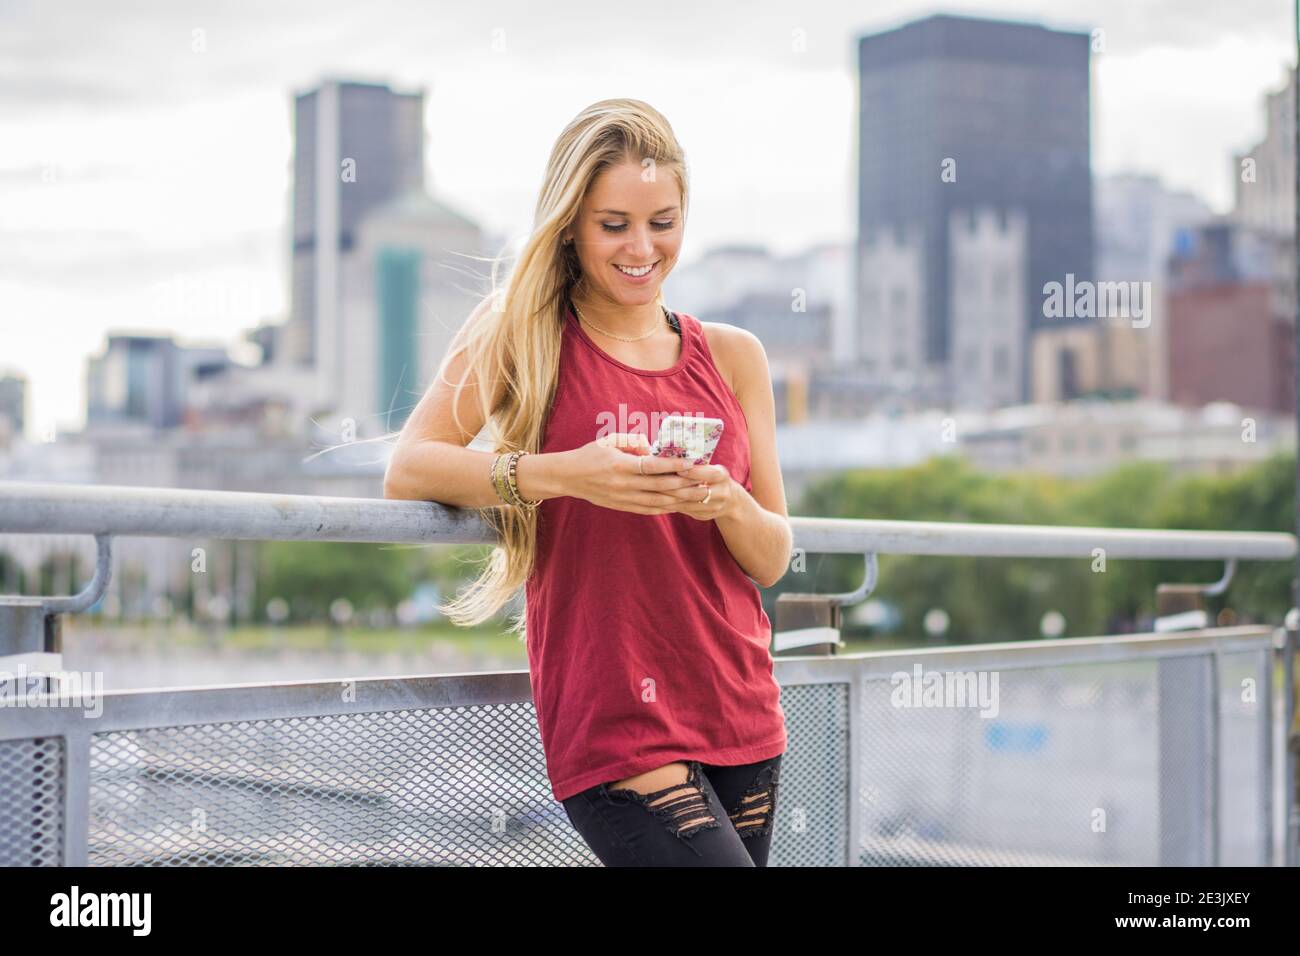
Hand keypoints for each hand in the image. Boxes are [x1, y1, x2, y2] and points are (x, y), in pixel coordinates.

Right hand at [564, 433, 700, 514]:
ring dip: (679, 499)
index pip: (652, 466)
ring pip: (657, 501)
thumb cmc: (590, 454)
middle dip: (684, 484)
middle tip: (703, 482)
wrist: (568, 477)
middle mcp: (624, 484)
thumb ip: (633, 440)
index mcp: (621, 465)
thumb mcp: (609, 440)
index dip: (673, 465)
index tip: (691, 463)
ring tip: (697, 495)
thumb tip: (652, 447)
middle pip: (660, 486)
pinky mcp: (622, 507)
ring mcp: (623, 498)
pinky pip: (648, 509)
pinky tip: (678, 505)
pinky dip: (665, 508)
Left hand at [662, 462, 734, 521]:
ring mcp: (714, 507)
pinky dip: (672, 506)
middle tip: (658, 484)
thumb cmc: (713, 477)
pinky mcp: (705, 515)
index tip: (677, 469)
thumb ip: (695, 464)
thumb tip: (669, 455)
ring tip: (655, 494)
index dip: (693, 472)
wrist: (730, 500)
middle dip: (676, 488)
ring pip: (688, 504)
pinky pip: (686, 511)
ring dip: (671, 499)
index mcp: (722, 477)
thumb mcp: (711, 467)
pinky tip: (660, 502)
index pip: (709, 474)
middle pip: (696, 492)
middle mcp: (721, 493)